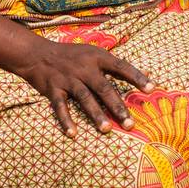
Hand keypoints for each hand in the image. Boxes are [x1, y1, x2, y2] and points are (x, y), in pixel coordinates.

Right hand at [18, 38, 154, 135]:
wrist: (36, 53)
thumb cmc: (71, 56)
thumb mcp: (93, 54)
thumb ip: (115, 66)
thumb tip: (148, 75)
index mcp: (97, 57)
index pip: (121, 67)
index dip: (136, 77)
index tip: (152, 89)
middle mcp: (83, 68)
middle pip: (104, 88)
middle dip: (117, 107)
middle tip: (130, 124)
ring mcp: (68, 78)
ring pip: (85, 98)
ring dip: (96, 114)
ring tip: (106, 130)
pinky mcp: (53, 89)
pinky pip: (60, 107)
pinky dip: (66, 120)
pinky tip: (73, 133)